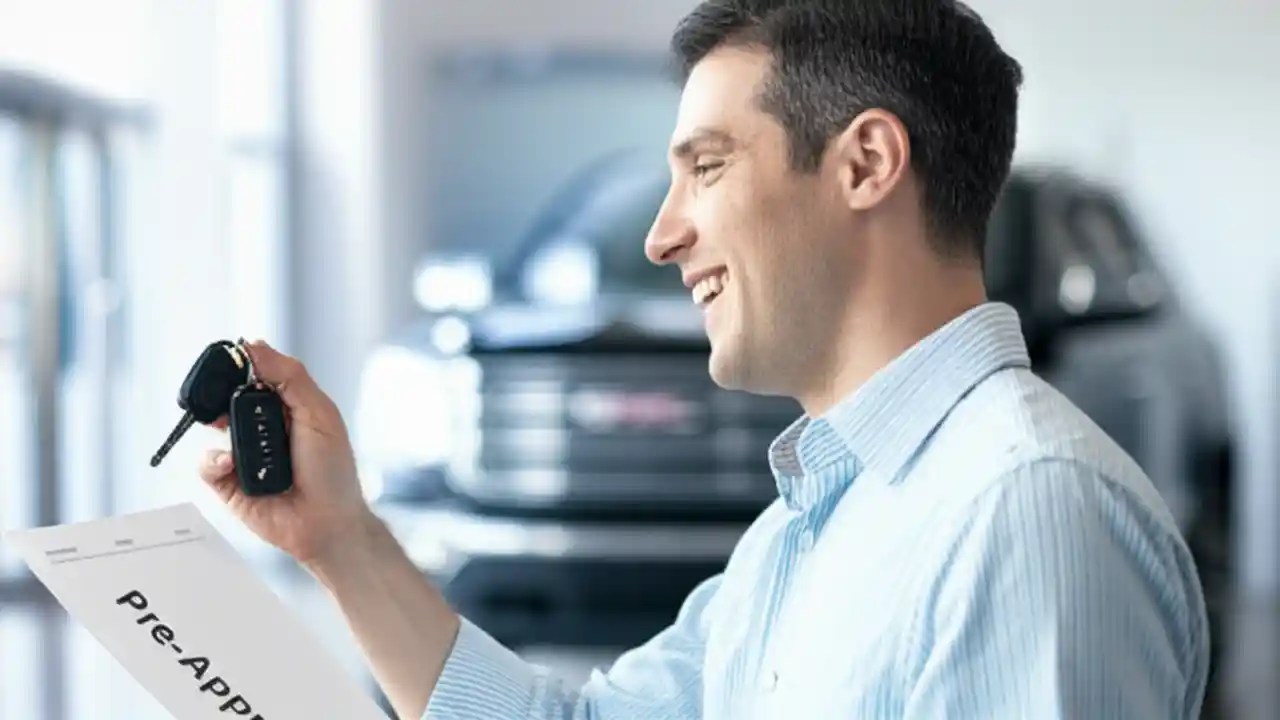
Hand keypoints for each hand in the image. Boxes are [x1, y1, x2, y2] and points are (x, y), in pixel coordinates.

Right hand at [197, 340, 372, 567]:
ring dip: (222, 429)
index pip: (258, 375)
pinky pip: (207, 464)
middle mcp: (264, 428)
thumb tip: (256, 345)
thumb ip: (290, 376)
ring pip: (214, 429)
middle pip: (230, 398)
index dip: (244, 365)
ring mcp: (245, 454)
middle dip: (223, 396)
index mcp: (288, 406)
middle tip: (224, 398)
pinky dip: (214, 461)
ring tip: (238, 440)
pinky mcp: (229, 483)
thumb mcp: (318, 414)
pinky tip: (231, 465)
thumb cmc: (332, 470)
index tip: (232, 357)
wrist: (327, 524)